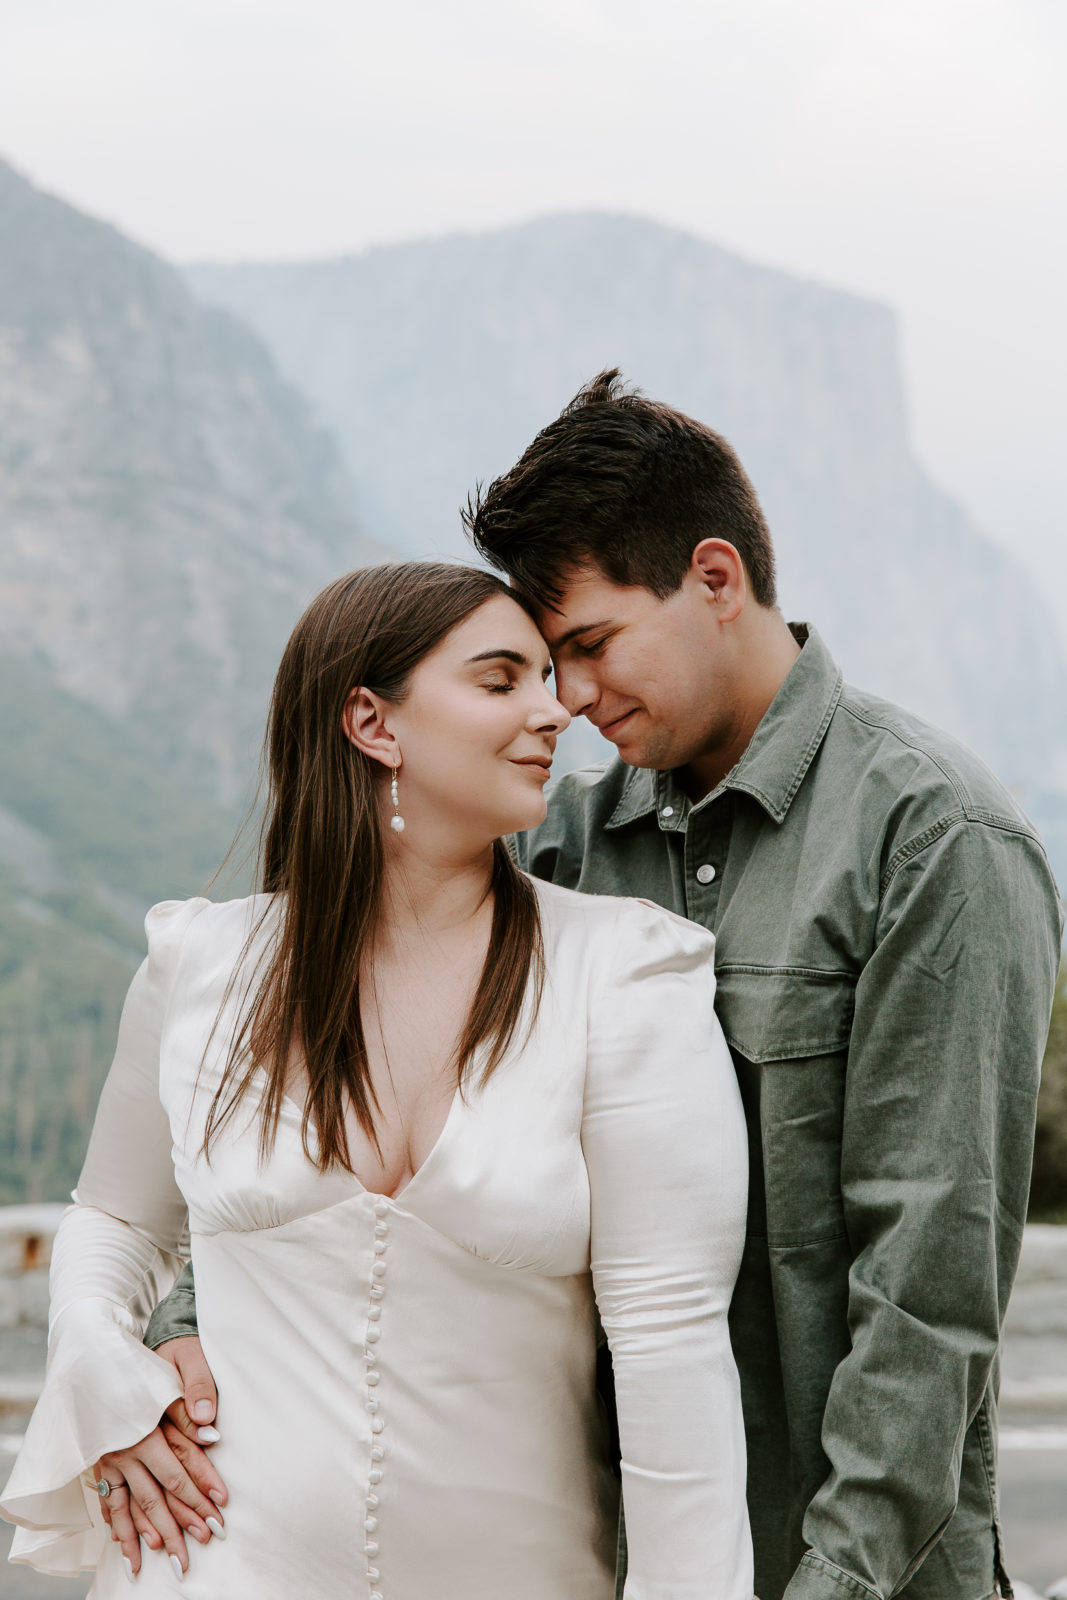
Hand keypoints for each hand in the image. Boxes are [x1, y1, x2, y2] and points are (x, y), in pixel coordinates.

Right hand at [96, 1336, 227, 1577]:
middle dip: (182, 1522)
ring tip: (169, 1557)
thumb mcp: (177, 1364)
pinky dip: (119, 1525)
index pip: (181, 1465)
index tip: (222, 1507)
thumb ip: (195, 1394)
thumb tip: (211, 1429)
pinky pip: (108, 1501)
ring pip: (132, 1505)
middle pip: (158, 1494)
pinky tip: (127, 1546)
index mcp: (145, 1426)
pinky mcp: (98, 1461)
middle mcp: (125, 1448)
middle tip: (204, 1542)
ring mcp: (109, 1458)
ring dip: (150, 1534)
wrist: (102, 1352)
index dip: (203, 1487)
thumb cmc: (147, 1359)